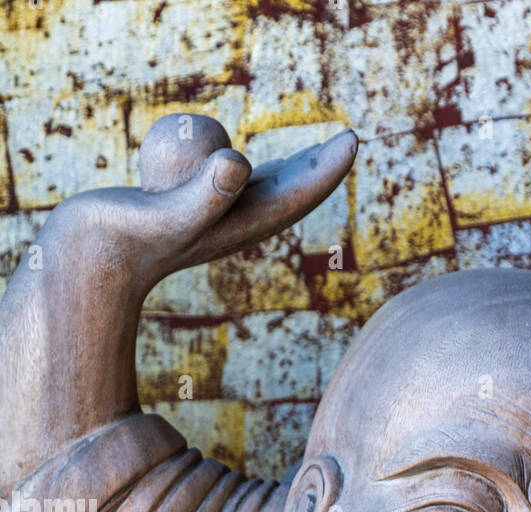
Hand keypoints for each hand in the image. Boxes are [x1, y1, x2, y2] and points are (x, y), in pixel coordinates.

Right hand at [44, 114, 356, 293]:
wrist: (91, 264)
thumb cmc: (128, 240)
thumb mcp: (168, 212)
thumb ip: (207, 194)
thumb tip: (239, 164)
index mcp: (242, 225)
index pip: (297, 192)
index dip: (327, 167)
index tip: (352, 140)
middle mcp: (232, 223)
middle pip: (288, 191)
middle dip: (318, 169)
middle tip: (346, 142)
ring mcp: (210, 219)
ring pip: (260, 189)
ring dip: (288, 172)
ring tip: (312, 155)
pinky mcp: (184, 211)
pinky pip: (223, 186)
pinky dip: (241, 169)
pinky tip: (243, 161)